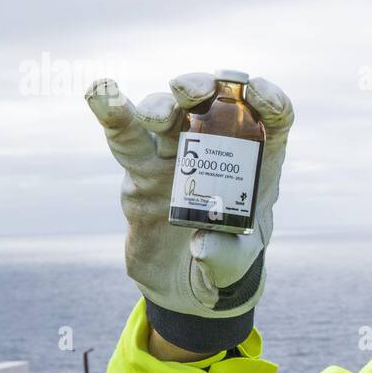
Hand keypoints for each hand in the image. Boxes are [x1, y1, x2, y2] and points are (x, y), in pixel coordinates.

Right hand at [85, 72, 293, 353]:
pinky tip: (99, 92)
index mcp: (254, 164)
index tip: (259, 91)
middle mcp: (215, 150)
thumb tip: (203, 246)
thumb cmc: (224, 262)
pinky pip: (125, 138)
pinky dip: (111, 114)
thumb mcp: (233, 263)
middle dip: (199, 89)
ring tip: (157, 115)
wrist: (184, 283)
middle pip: (209, 104)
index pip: (272, 121)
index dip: (269, 101)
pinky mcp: (140, 171)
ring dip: (159, 107)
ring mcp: (174, 156)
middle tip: (193, 91)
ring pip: (164, 116)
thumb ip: (224, 253)